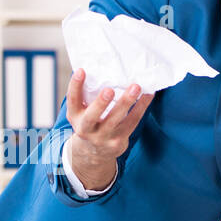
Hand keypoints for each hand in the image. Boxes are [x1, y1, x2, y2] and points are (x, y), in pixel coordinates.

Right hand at [64, 69, 153, 189]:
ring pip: (116, 120)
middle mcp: (86, 129)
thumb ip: (85, 95)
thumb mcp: (80, 112)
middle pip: (92, 117)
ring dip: (127, 103)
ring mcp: (103, 137)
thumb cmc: (89, 123)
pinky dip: (141, 108)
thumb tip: (97, 67)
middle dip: (101, 103)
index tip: (82, 71)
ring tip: (136, 87)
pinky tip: (147, 95)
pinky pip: (132, 123)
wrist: (93, 153)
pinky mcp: (118, 141)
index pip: (72, 100)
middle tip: (109, 90)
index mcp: (75, 117)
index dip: (75, 86)